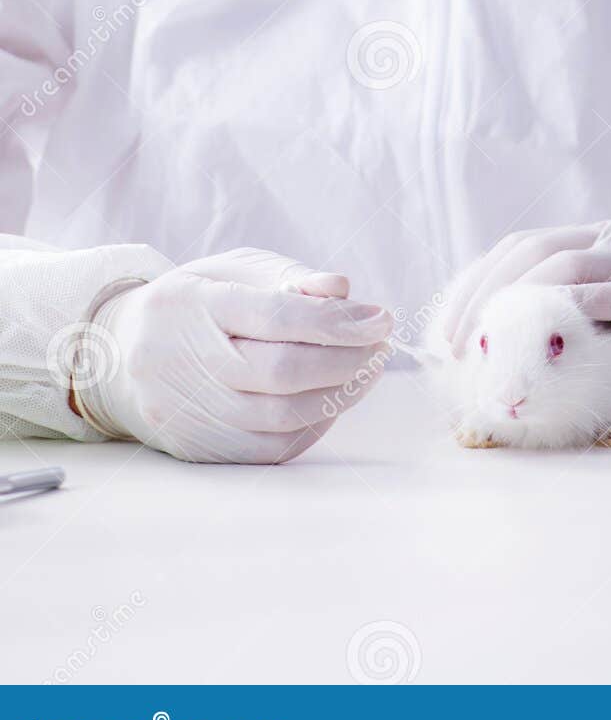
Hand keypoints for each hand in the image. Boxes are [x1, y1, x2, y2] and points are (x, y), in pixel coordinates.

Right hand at [76, 247, 393, 462]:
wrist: (121, 353)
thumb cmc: (196, 302)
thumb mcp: (234, 270)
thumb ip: (291, 278)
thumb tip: (344, 291)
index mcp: (192, 303)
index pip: (274, 316)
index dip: (335, 322)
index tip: (381, 319)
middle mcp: (182, 360)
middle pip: (281, 372)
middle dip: (346, 361)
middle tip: (381, 346)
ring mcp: (186, 411)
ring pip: (281, 416)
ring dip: (339, 395)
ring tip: (366, 370)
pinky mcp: (197, 448)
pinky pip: (270, 449)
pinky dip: (314, 426)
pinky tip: (334, 400)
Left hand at [442, 220, 610, 412]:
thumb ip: (579, 315)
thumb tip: (504, 351)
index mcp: (603, 240)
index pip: (523, 245)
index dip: (477, 279)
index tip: (445, 323)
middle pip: (531, 249)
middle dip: (482, 292)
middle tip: (454, 340)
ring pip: (562, 263)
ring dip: (512, 304)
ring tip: (485, 345)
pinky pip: (607, 295)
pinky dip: (567, 308)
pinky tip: (537, 332)